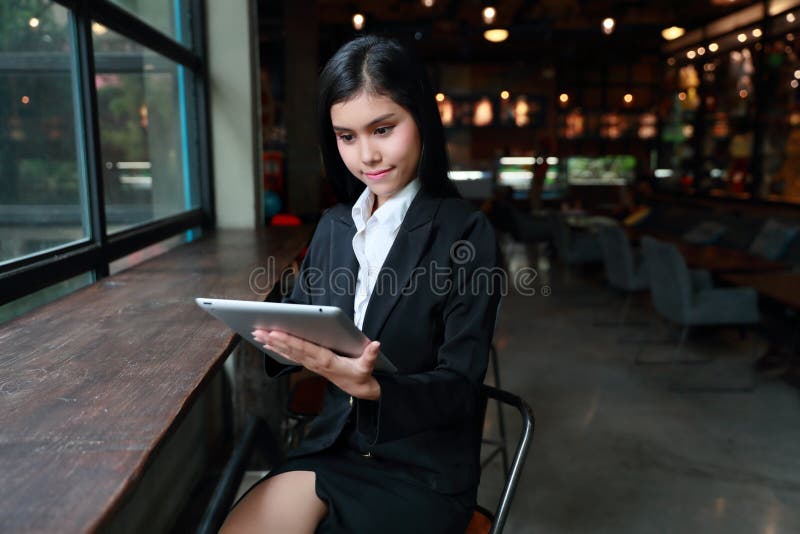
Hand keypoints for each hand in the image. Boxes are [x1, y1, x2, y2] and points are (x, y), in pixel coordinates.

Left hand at [252, 328, 381, 399]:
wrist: (359, 390)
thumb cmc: (361, 376)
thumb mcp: (368, 367)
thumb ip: (370, 356)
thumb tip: (376, 344)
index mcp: (325, 360)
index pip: (304, 348)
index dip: (289, 340)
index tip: (275, 332)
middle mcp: (315, 362)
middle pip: (291, 349)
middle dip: (274, 339)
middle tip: (258, 330)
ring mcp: (311, 364)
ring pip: (288, 352)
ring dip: (272, 344)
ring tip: (257, 335)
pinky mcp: (311, 364)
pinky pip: (292, 355)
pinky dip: (279, 349)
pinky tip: (269, 344)